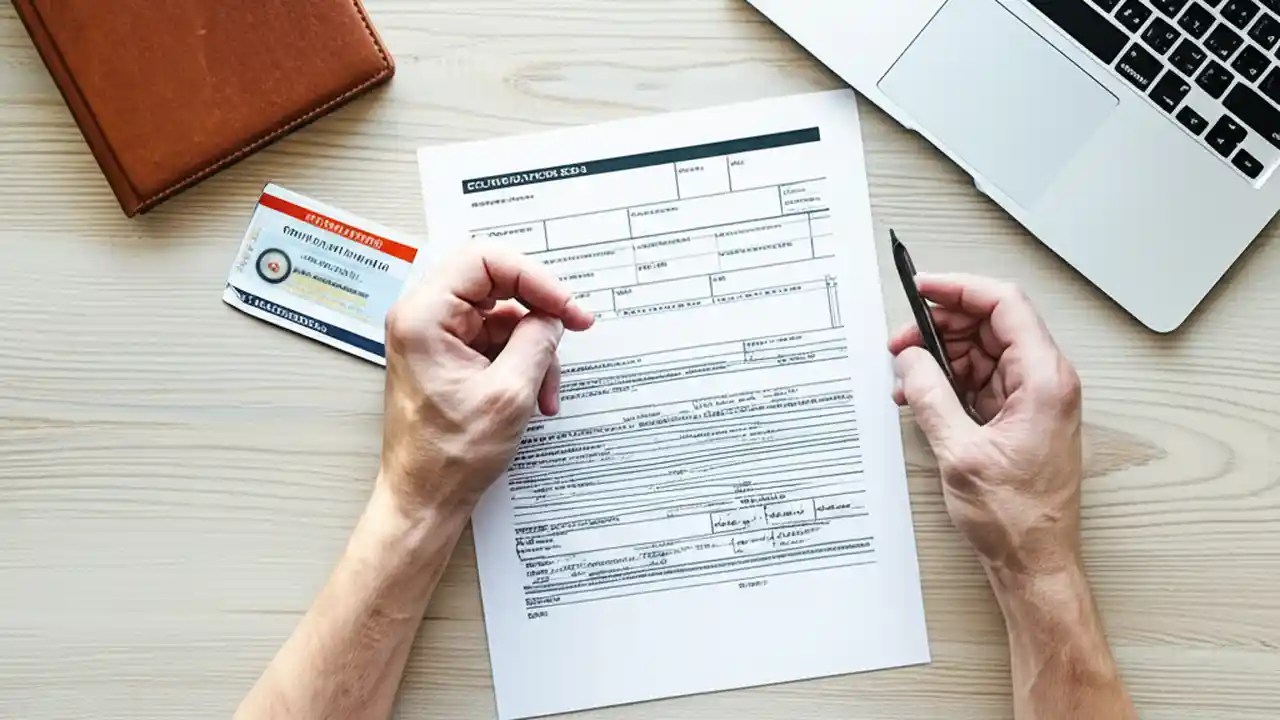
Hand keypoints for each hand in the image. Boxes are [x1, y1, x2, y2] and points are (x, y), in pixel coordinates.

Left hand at [377, 245, 593, 520]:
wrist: (424, 499)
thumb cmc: (447, 457)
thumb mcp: (510, 394)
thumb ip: (537, 341)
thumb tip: (553, 316)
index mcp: (424, 317)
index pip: (485, 261)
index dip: (534, 278)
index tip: (565, 306)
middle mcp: (423, 318)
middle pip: (495, 284)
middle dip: (538, 313)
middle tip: (572, 327)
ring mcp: (436, 337)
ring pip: (502, 317)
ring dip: (533, 349)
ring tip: (545, 391)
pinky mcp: (448, 356)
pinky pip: (496, 341)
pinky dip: (521, 364)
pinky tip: (533, 396)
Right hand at [889, 273, 1082, 578]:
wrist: (1034, 561)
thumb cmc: (1017, 518)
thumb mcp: (961, 453)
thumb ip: (931, 397)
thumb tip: (911, 361)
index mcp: (1045, 380)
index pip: (1005, 305)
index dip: (960, 289)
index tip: (923, 287)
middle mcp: (1045, 381)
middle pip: (991, 324)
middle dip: (941, 327)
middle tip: (901, 344)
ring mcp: (1033, 398)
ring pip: (982, 351)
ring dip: (941, 356)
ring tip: (906, 378)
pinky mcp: (1019, 415)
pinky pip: (980, 379)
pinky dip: (948, 381)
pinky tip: (922, 395)